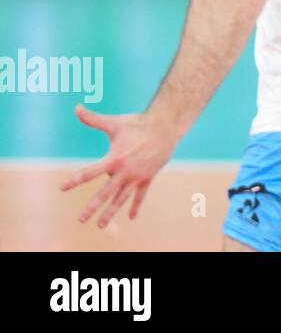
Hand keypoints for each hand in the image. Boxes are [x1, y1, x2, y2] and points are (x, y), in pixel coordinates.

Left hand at [60, 105, 178, 227]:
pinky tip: (131, 218)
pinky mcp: (147, 178)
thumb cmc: (138, 124)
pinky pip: (140, 195)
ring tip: (100, 225)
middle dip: (92, 207)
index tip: (62, 188)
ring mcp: (136, 177)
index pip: (89, 172)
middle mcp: (124, 172)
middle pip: (105, 193)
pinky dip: (136, 206)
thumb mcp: (114, 123)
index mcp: (114, 159)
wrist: (165, 127)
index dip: (74, 180)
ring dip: (110, 212)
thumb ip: (93, 119)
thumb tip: (76, 108)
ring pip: (121, 199)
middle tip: (81, 219)